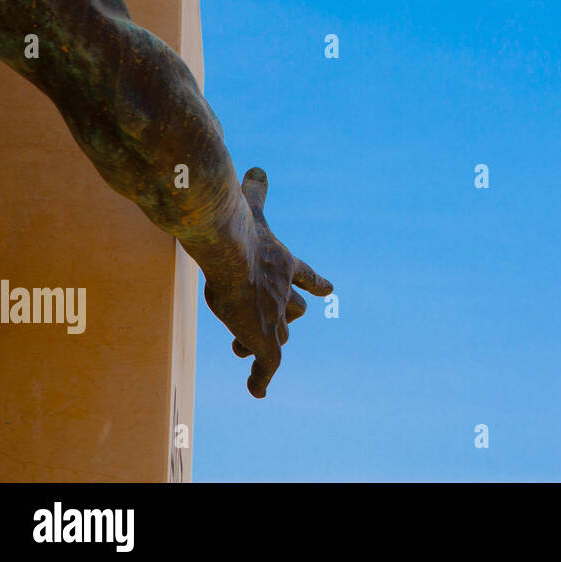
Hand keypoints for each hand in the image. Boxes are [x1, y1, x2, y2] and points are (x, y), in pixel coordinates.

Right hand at [201, 167, 333, 397]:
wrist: (232, 249)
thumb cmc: (238, 227)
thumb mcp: (249, 206)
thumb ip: (254, 192)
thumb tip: (255, 169)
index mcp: (284, 263)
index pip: (306, 276)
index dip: (314, 284)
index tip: (328, 290)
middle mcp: (284, 292)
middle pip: (293, 312)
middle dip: (282, 318)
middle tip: (257, 323)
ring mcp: (276, 317)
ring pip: (277, 338)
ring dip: (262, 344)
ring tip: (244, 348)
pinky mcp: (264, 339)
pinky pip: (267, 366)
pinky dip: (262, 379)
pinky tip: (259, 392)